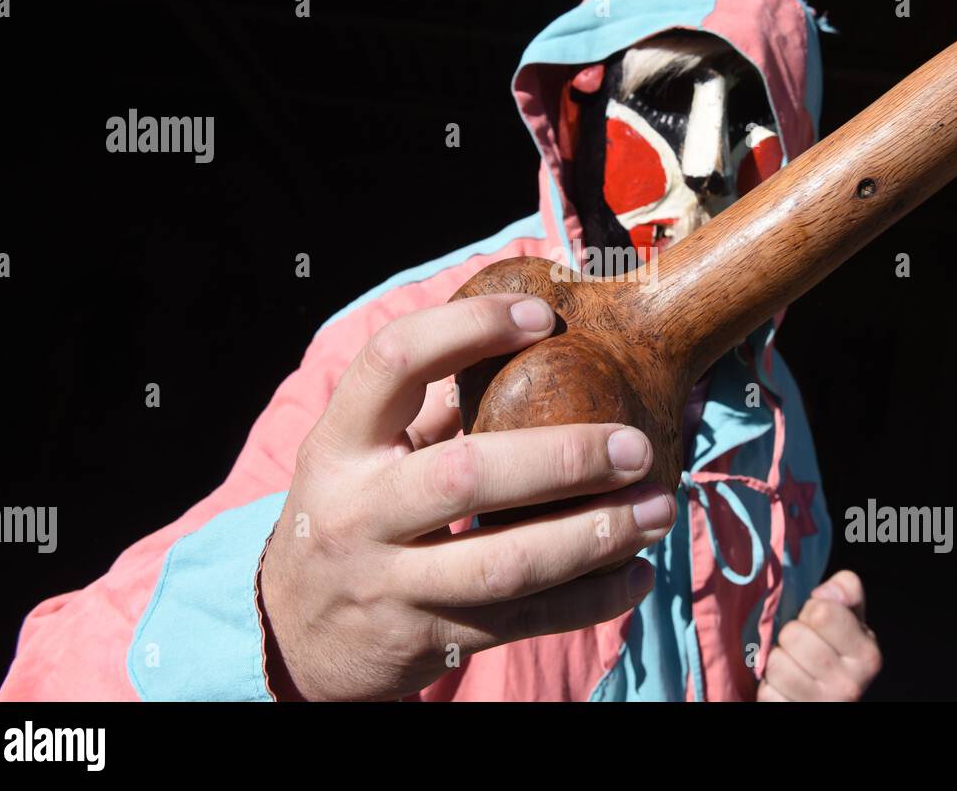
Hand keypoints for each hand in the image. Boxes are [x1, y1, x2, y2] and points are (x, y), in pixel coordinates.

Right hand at [259, 293, 675, 700]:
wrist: (297, 634)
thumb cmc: (349, 516)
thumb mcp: (355, 454)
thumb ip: (425, 410)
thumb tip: (524, 347)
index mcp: (338, 444)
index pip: (392, 361)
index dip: (468, 328)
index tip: (542, 317)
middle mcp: (358, 512)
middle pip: (465, 474)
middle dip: (563, 458)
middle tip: (635, 446)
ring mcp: (391, 583)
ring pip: (507, 563)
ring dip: (595, 535)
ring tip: (660, 510)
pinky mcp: (430, 638)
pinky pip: (524, 622)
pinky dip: (590, 600)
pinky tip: (636, 575)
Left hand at [758, 570, 880, 701]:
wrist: (830, 699)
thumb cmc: (837, 651)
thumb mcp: (852, 617)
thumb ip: (846, 590)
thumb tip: (823, 593)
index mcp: (866, 655)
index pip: (821, 612)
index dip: (812, 611)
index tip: (816, 623)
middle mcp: (848, 684)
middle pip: (793, 635)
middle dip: (791, 635)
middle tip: (802, 646)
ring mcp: (821, 704)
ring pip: (775, 662)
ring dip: (778, 660)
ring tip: (794, 665)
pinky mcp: (792, 713)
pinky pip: (765, 690)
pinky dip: (770, 686)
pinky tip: (785, 687)